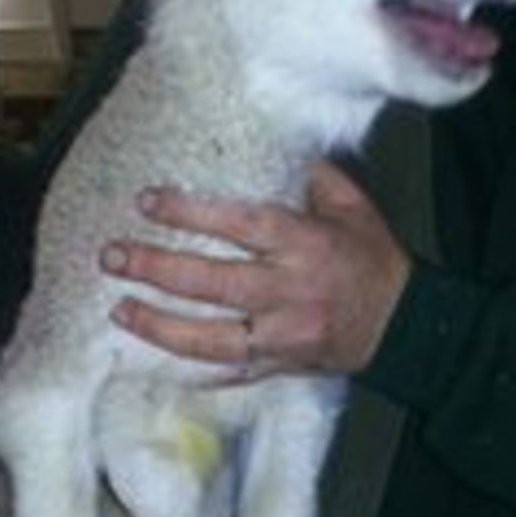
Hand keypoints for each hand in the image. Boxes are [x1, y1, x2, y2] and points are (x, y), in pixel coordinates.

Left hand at [100, 159, 410, 374]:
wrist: (403, 327)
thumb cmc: (373, 260)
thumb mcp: (353, 207)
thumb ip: (313, 176)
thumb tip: (273, 145)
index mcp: (306, 245)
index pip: (241, 225)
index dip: (191, 213)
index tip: (147, 202)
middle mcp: (290, 292)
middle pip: (213, 282)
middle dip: (157, 269)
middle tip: (111, 256)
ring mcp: (282, 336)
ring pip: (211, 336)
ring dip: (159, 324)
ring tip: (119, 309)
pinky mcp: (278, 366)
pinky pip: (227, 371)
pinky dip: (189, 367)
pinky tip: (151, 357)